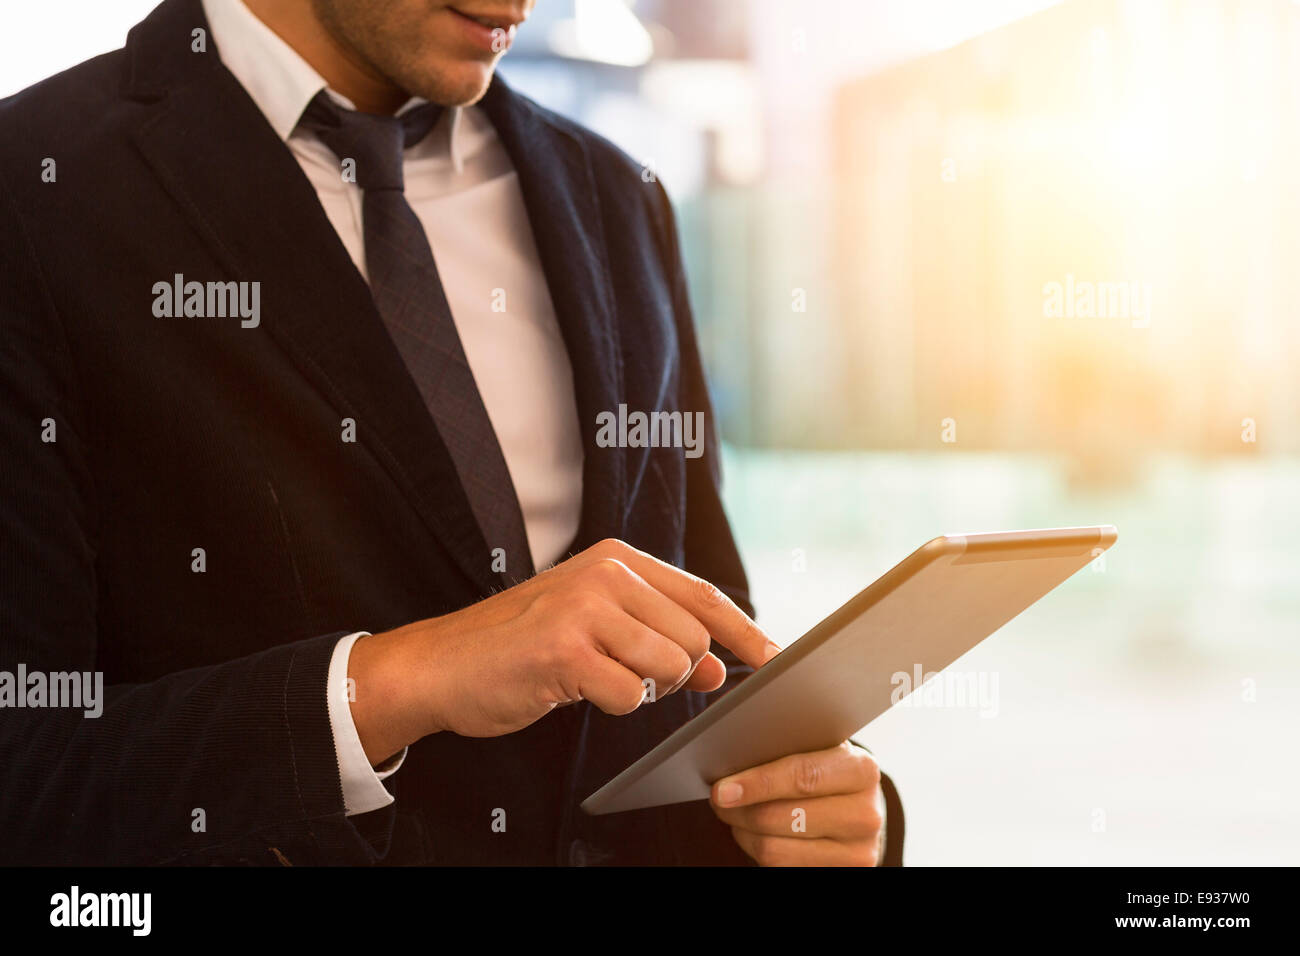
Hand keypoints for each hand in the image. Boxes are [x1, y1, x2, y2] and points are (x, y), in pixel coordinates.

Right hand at [348, 538, 781, 761]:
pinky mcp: (566, 649)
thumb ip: (658, 635)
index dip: (743, 630)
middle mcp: (605, 574)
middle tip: (631, 675)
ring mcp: (585, 609)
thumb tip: (720, 667)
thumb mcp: (595, 625)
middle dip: (678, 671)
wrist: (442, 663)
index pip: (702, 594)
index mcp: (616, 559)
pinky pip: (630, 695)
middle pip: (693, 636)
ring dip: (644, 688)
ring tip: (599, 677)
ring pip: (669, 666)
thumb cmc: (520, 645)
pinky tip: (577, 689)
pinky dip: (614, 704)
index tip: (773, 656)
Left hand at [710, 741, 885, 865]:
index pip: (802, 776)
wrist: (859, 812)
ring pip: (774, 848)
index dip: (757, 784)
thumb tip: (732, 760)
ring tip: (734, 815)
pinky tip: (753, 833)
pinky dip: (756, 850)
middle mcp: (866, 813)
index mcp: (862, 770)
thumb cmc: (827, 774)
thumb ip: (788, 749)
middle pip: (782, 816)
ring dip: (743, 831)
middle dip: (740, 809)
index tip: (722, 789)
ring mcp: (857, 851)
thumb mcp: (821, 752)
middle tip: (719, 798)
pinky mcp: (844, 873)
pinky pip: (780, 866)